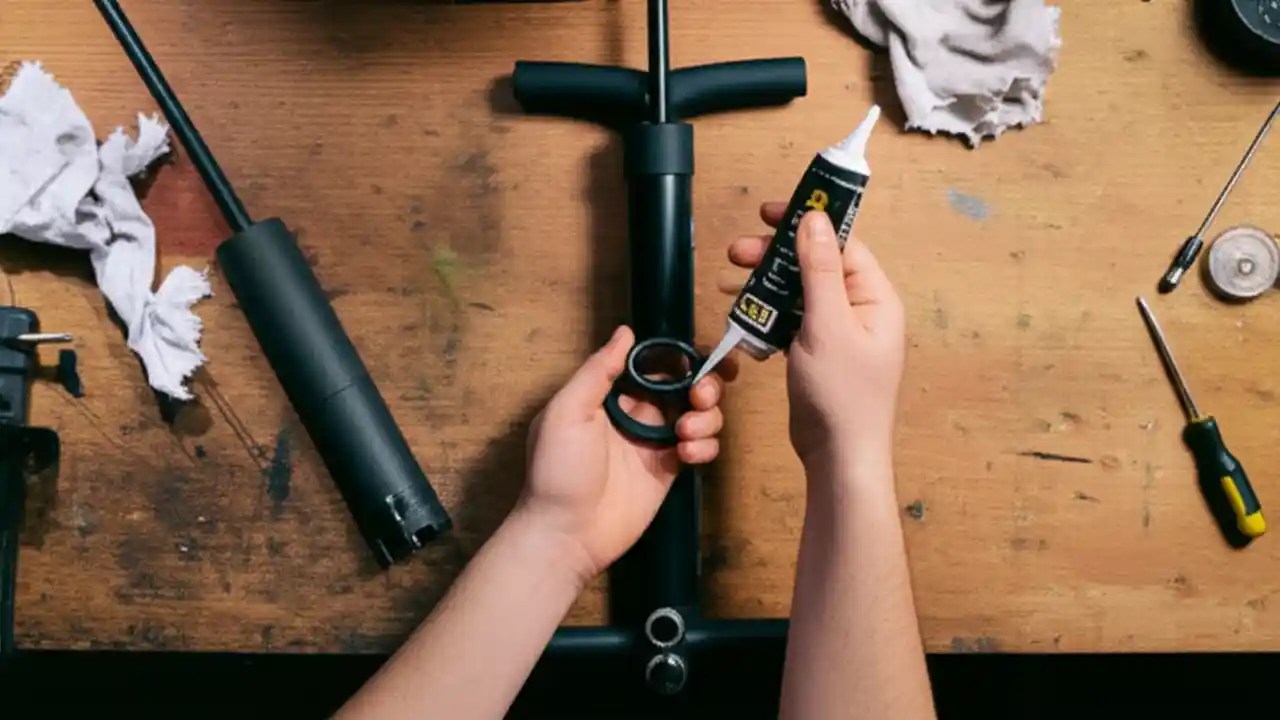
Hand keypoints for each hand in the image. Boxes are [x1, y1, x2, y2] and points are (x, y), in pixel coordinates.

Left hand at [516, 326, 728, 581]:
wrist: (565, 533)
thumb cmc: (558, 469)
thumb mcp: (568, 411)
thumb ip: (598, 371)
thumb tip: (626, 332)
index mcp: (612, 396)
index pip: (655, 366)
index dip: (682, 359)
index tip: (703, 357)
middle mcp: (637, 415)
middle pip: (686, 388)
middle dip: (705, 385)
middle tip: (702, 396)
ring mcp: (655, 445)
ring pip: (700, 416)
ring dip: (706, 417)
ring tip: (685, 434)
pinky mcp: (669, 472)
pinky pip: (701, 449)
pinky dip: (705, 446)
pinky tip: (687, 454)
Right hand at [726, 204, 903, 469]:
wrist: (839, 456)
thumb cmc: (842, 395)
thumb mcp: (828, 324)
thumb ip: (819, 269)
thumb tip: (813, 219)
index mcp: (875, 296)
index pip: (841, 243)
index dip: (805, 223)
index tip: (766, 214)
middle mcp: (861, 309)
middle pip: (815, 264)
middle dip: (775, 255)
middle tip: (736, 252)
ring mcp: (839, 331)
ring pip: (799, 292)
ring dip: (765, 283)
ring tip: (728, 280)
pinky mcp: (817, 352)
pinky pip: (791, 319)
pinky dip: (767, 312)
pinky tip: (741, 313)